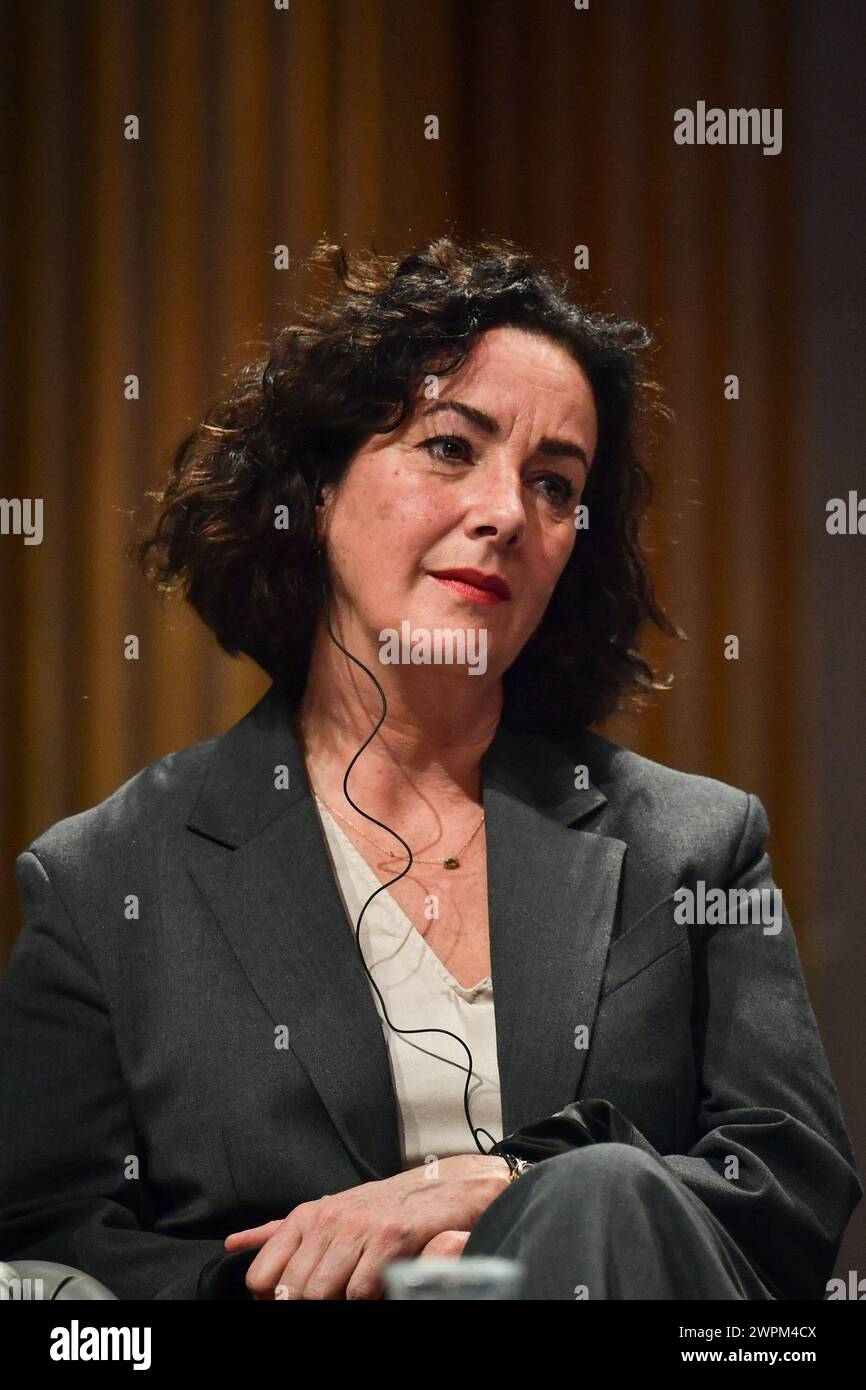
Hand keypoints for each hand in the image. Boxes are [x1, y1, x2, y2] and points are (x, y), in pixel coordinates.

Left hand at [224, 1153, 508, 1299]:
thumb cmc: (380, 1207)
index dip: (275, 1299)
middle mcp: (327, 1219)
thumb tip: (233, 1244)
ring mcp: (358, 1228)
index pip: (262, 1277)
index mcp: (306, 1217)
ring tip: (357, 1287)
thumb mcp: (325, 1213)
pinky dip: (370, 1296)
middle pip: (293, 1293)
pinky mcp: (390, 1238)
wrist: (442, 1188)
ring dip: (340, 1300)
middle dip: (310, 1303)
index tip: (295, 1298)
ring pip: (322, 1293)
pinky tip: (381, 1281)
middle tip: (336, 1292)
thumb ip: (279, 1232)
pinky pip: (361, 1291)